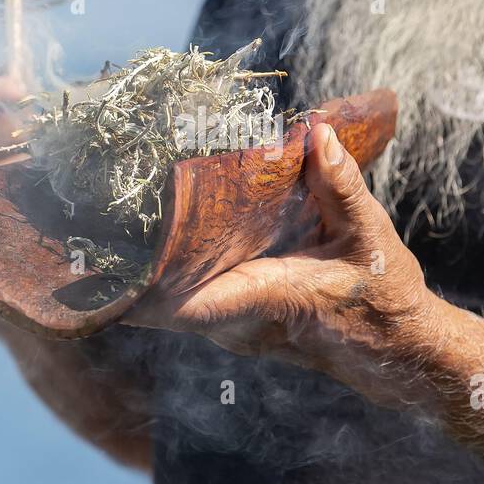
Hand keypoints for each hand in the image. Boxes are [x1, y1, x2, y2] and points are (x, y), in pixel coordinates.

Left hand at [124, 123, 441, 403]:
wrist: (399, 351)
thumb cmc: (384, 297)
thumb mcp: (370, 235)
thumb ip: (341, 185)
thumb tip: (315, 131)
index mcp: (269, 298)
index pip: (191, 303)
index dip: (141, 289)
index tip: (102, 266)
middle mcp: (240, 323)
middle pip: (161, 301)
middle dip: (126, 268)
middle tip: (84, 222)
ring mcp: (233, 328)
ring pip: (168, 303)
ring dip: (139, 270)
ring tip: (103, 221)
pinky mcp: (234, 323)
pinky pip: (185, 299)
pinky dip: (163, 272)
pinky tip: (145, 236)